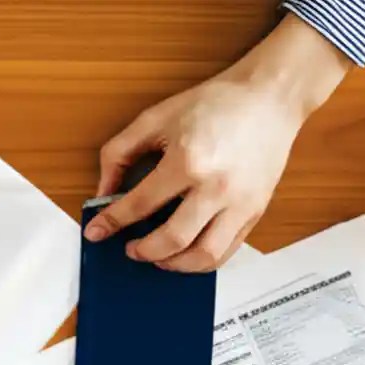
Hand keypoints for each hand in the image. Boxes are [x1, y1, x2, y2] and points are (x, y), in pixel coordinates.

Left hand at [85, 14, 351, 271]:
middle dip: (143, 251)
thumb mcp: (155, 118)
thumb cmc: (215, 104)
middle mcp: (216, 187)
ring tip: (158, 258)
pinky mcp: (255, 211)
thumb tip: (104, 192)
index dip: (112, 222)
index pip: (140, 204)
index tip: (96, 233)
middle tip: (130, 249)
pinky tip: (186, 254)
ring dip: (173, 265)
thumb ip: (120, 153)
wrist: (269, 99)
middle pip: (172, 240)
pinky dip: (202, 262)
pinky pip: (227, 251)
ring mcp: (240, 203)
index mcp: (188, 161)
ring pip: (203, 256)